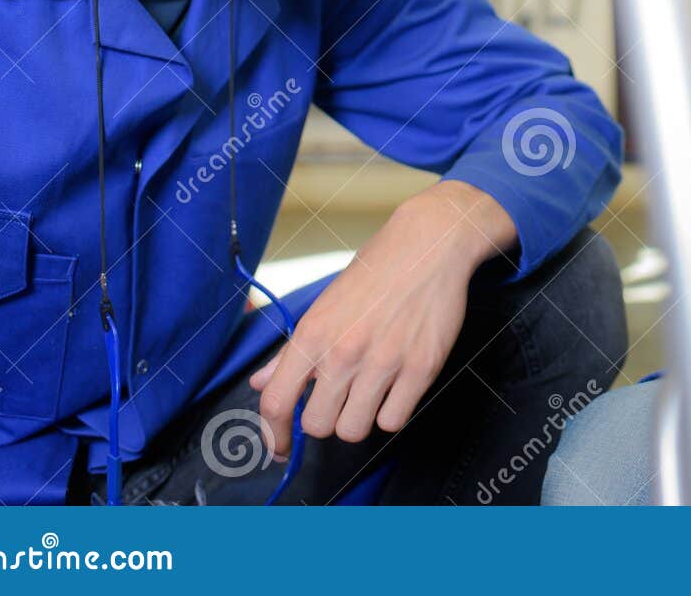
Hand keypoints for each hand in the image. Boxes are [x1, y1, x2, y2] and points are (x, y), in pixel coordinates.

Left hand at [249, 179, 517, 451]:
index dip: (273, 435)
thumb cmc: (377, 272)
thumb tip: (261, 383)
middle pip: (317, 425)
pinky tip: (395, 390)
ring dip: (358, 419)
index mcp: (313, 334)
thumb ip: (292, 350)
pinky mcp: (420, 368)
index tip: (280, 447)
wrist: (430, 244)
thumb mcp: (325, 305)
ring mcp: (383, 361)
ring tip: (369, 394)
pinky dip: (392, 413)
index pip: (276, 402)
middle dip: (325, 420)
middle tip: (339, 401)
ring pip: (354, 429)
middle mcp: (343, 352)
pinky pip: (394, 420)